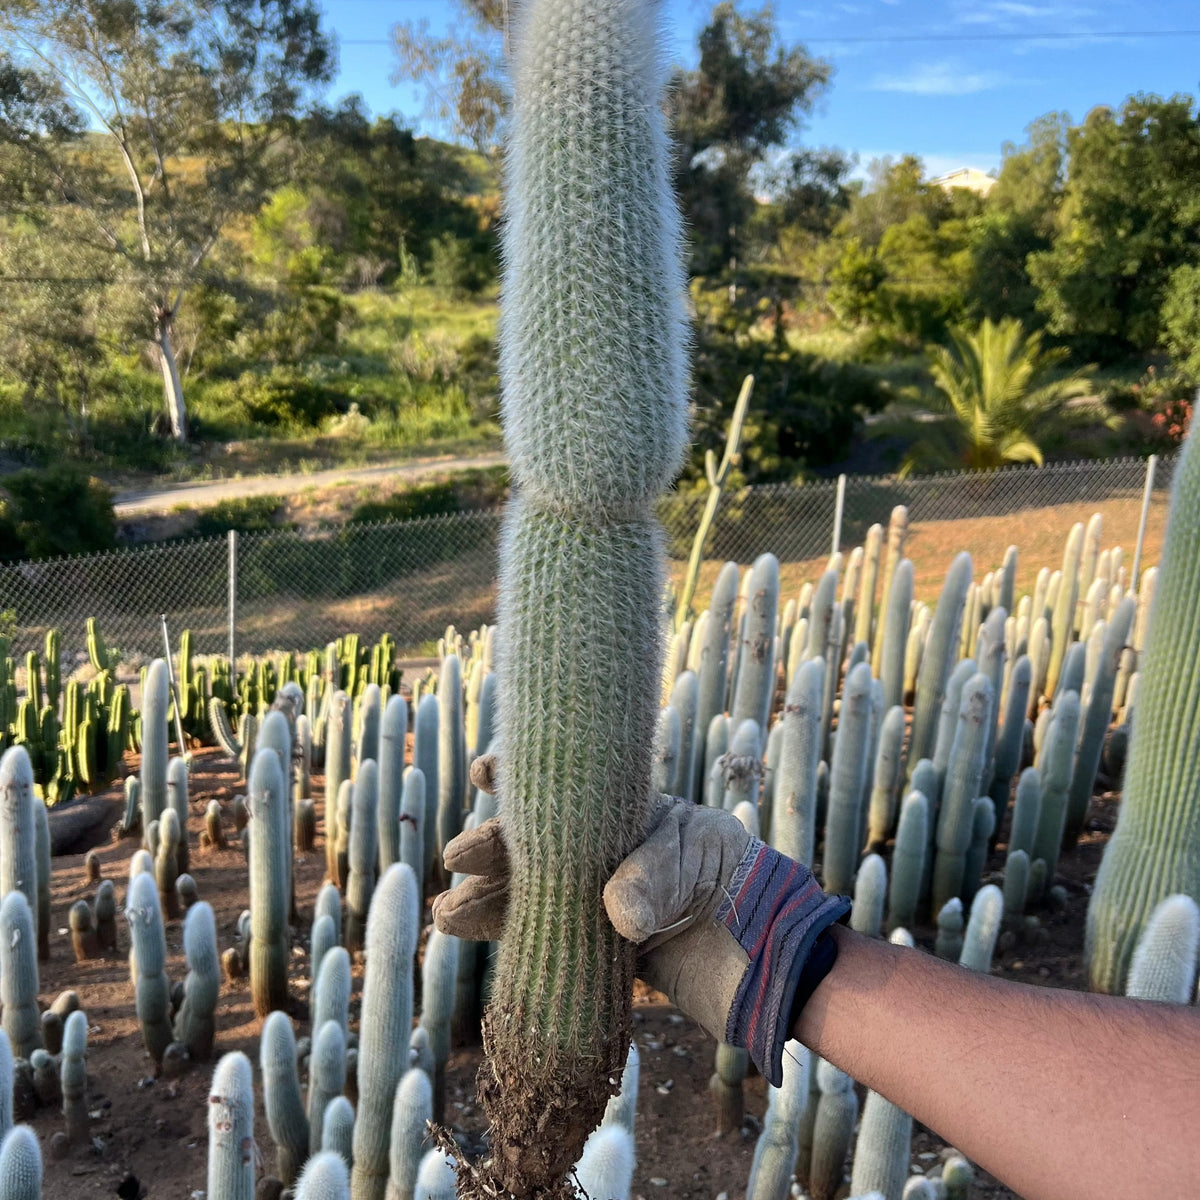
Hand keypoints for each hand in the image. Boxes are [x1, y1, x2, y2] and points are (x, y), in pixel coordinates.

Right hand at [434, 759, 848, 1085]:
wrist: (771, 954)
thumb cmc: (741, 883)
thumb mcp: (696, 860)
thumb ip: (654, 879)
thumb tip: (615, 914)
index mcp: (630, 814)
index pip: (570, 789)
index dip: (525, 777)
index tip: (486, 772)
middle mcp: (608, 853)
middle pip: (540, 846)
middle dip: (496, 849)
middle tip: (460, 858)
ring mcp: (603, 901)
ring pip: (534, 894)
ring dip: (492, 900)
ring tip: (448, 914)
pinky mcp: (603, 949)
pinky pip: (548, 937)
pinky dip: (512, 936)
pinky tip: (473, 935)